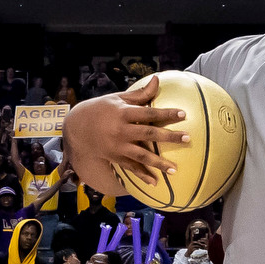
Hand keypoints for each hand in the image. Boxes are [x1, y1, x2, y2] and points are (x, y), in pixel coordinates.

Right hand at [64, 78, 189, 190]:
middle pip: (148, 134)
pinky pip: (131, 168)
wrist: (77, 128)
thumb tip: (158, 80)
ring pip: (141, 156)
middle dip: (169, 137)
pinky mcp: (115, 157)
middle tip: (187, 139)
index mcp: (123, 113)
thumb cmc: (101, 109)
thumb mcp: (117, 98)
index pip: (148, 113)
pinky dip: (142, 175)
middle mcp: (121, 130)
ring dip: (159, 163)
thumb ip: (140, 94)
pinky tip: (155, 182)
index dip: (166, 114)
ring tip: (175, 169)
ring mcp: (117, 146)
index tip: (183, 114)